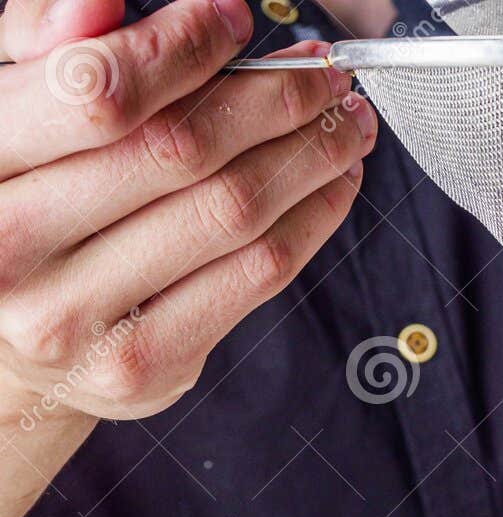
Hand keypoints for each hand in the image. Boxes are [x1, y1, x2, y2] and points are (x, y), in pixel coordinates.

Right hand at [0, 0, 376, 435]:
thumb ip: (49, 51)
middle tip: (321, 71)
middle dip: (273, 98)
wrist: (5, 342)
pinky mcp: (141, 367)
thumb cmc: (20, 206)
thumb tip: (99, 2)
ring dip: (307, 157)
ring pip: (229, 215)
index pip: (97, 96)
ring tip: (344, 121)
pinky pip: (252, 279)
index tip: (235, 20)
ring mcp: (78, 320)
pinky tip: (330, 186)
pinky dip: (308, 222)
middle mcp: (15, 250)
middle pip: (179, 153)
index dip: (181, 48)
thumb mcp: (14, 111)